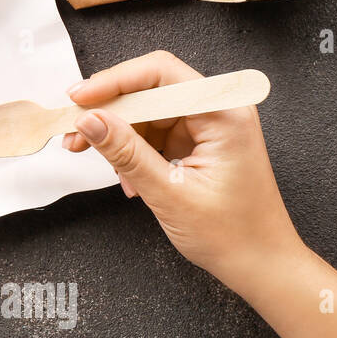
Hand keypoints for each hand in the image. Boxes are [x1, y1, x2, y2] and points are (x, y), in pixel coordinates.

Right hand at [62, 51, 301, 275]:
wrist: (260, 263)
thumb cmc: (234, 235)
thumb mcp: (169, 194)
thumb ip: (126, 153)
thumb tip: (90, 121)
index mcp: (224, 114)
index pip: (160, 73)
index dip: (114, 81)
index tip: (80, 98)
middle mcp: (219, 110)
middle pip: (149, 89)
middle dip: (110, 110)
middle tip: (76, 131)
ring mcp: (208, 125)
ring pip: (147, 111)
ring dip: (118, 133)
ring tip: (101, 162)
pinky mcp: (198, 140)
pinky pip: (154, 130)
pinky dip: (133, 149)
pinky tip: (125, 173)